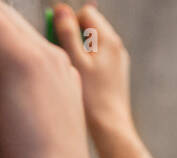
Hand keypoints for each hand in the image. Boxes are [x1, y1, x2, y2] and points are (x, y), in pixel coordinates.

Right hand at [50, 3, 133, 138]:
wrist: (111, 127)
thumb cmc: (93, 98)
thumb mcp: (74, 61)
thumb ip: (67, 32)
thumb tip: (61, 10)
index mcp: (108, 40)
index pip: (85, 12)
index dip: (69, 22)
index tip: (59, 38)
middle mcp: (116, 47)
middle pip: (89, 27)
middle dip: (73, 37)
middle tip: (64, 57)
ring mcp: (117, 62)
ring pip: (92, 45)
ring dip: (78, 52)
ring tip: (71, 71)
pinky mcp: (114, 75)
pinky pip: (97, 61)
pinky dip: (86, 65)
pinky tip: (80, 81)